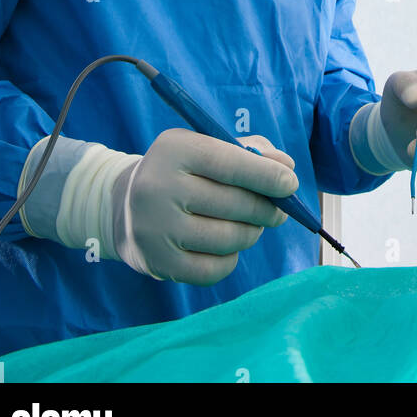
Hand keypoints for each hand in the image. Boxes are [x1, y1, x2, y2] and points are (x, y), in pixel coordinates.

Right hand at [112, 128, 297, 283]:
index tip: (290, 184)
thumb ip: (251, 152)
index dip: (266, 175)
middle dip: (266, 208)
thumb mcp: (207, 147)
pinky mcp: (157, 262)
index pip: (230, 163)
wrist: (125, 204)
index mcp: (174, 149)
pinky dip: (231, 259)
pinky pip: (214, 269)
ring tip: (252, 226)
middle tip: (279, 211)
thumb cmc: (182, 171)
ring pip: (228, 238)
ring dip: (251, 233)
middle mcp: (158, 187)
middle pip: (234, 203)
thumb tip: (287, 168)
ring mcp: (155, 228)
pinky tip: (228, 247)